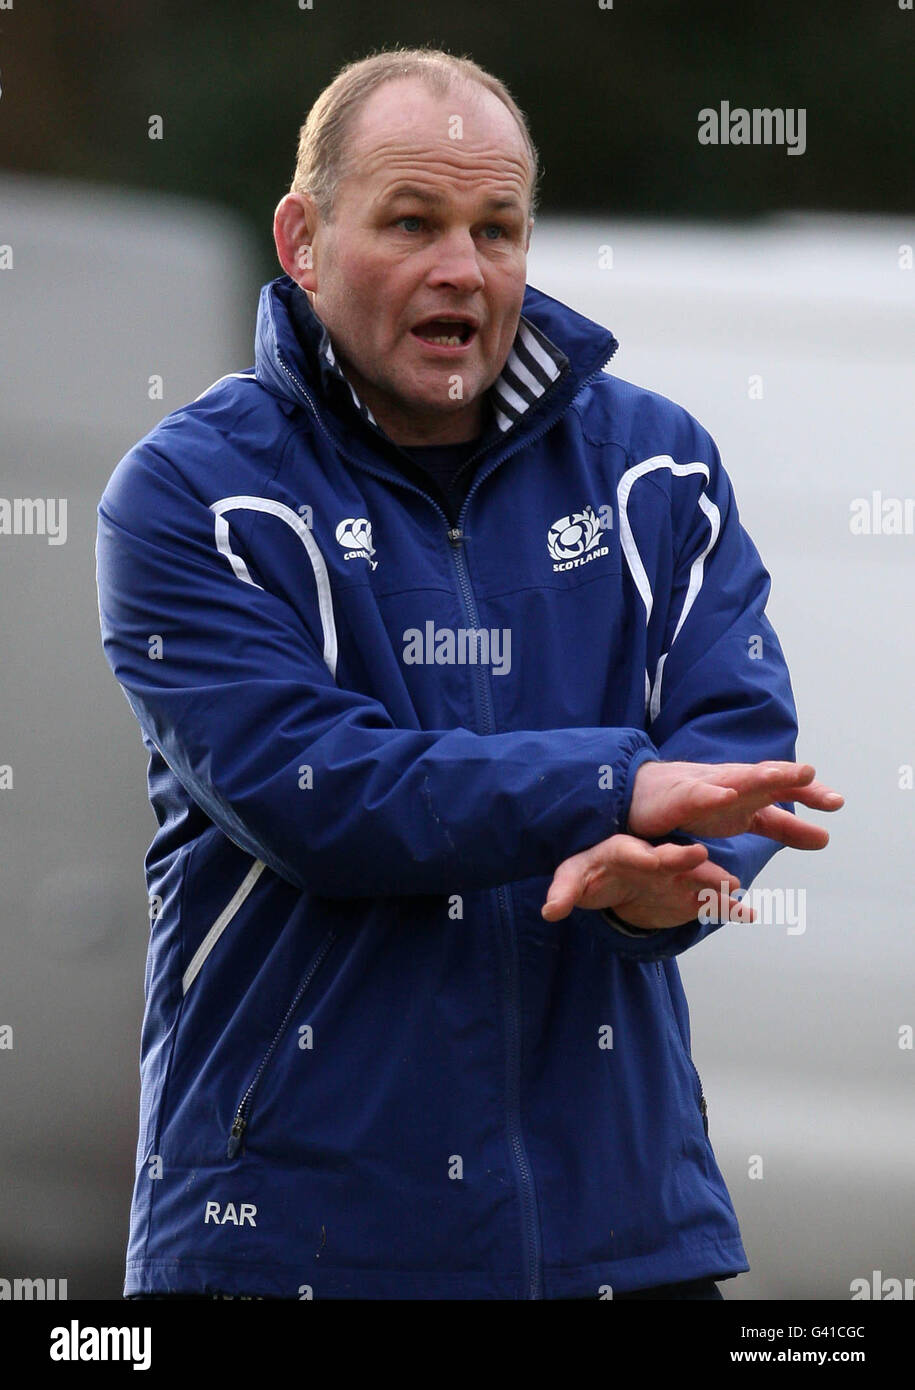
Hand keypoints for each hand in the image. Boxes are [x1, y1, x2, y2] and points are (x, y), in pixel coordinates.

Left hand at [540, 833, 748, 928]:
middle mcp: (655, 859)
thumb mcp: (572, 880)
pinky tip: (748, 912)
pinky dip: (728, 907)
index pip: (634, 852)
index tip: (653, 859)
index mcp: (625, 851)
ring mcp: (674, 877)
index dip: (644, 855)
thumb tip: (550, 910)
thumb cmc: (592, 872)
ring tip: (733, 887)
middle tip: (701, 856)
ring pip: (697, 877)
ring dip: (714, 881)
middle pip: (671, 858)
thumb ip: (563, 893)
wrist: (613, 880)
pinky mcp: (687, 895)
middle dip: (684, 859)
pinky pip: (711, 901)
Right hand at [628, 760, 843, 847]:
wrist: (646, 795)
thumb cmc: (702, 804)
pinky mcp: (678, 799)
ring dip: (751, 777)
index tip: (836, 802)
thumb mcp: (749, 818)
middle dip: (784, 775)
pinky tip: (726, 796)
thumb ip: (785, 827)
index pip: (785, 788)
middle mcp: (732, 783)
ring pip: (731, 781)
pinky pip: (696, 797)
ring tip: (774, 776)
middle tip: (809, 773)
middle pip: (762, 777)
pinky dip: (710, 795)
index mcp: (752, 789)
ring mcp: (705, 788)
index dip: (809, 794)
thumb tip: (826, 837)